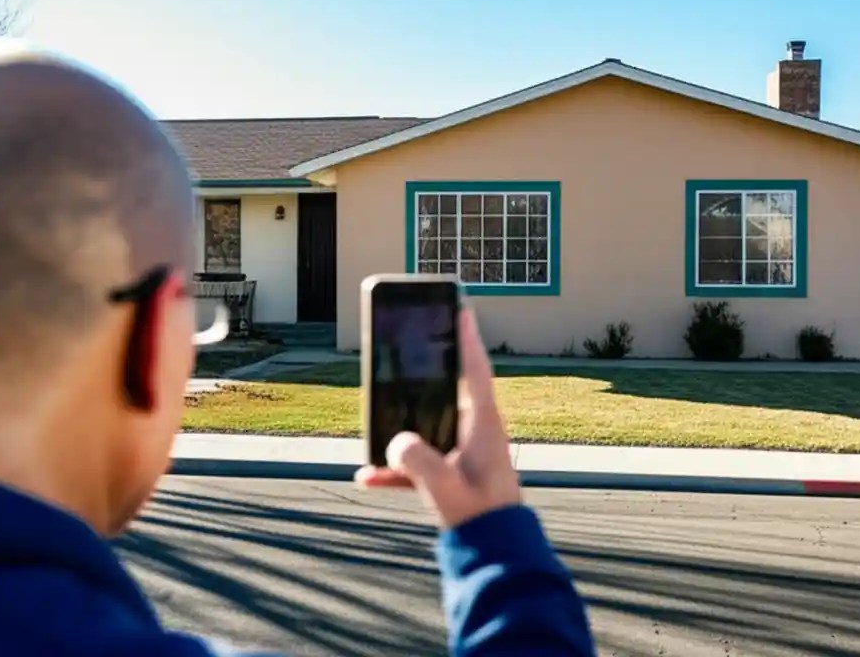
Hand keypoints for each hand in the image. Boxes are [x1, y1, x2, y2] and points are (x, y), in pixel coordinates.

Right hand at [355, 309, 521, 528]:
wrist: (493, 551)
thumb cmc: (481, 516)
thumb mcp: (445, 487)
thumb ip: (417, 462)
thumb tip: (394, 444)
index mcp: (483, 425)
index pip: (475, 371)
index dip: (467, 339)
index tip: (462, 308)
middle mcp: (474, 432)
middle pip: (446, 390)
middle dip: (424, 372)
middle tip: (410, 344)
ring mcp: (461, 452)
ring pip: (426, 425)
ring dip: (400, 423)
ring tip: (375, 411)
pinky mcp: (449, 473)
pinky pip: (417, 461)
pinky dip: (394, 467)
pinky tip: (366, 475)